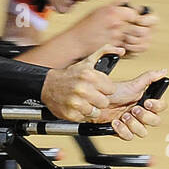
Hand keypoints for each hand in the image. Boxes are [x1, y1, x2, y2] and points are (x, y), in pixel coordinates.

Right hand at [40, 45, 167, 139]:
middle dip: (99, 99)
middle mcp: (82, 89)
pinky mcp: (70, 114)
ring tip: (84, 101)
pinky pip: (85, 118)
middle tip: (91, 95)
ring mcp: (76, 102)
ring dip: (91, 108)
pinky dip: (82, 114)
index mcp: (89, 76)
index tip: (98, 87)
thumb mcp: (88, 61)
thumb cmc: (70, 75)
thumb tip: (120, 50)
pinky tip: (77, 106)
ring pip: (96, 111)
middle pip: (105, 102)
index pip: (111, 89)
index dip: (105, 89)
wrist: (48, 85)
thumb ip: (105, 52)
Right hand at [81, 0, 157, 55]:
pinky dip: (124, 46)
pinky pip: (126, 47)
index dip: (134, 16)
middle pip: (136, 27)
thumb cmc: (85, 26)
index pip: (135, 14)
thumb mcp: (100, 10)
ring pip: (132, 38)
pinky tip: (118, 43)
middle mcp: (116, 25)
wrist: (76, 42)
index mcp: (113, 13)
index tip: (132, 18)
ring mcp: (115, 37)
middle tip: (130, 29)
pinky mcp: (113, 48)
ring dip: (130, 38)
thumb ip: (117, 4)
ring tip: (122, 37)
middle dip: (134, 28)